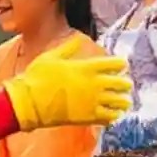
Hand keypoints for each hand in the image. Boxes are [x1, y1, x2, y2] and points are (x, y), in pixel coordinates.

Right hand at [2, 36, 131, 130]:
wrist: (30, 103)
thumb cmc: (37, 78)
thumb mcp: (52, 57)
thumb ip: (68, 48)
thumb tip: (78, 38)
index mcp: (87, 67)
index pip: (114, 63)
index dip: (120, 64)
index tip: (122, 65)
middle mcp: (94, 84)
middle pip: (121, 83)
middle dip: (125, 83)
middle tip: (127, 84)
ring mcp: (93, 101)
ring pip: (119, 101)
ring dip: (123, 100)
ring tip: (125, 101)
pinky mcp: (89, 117)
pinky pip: (109, 117)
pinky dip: (114, 115)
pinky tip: (114, 114)